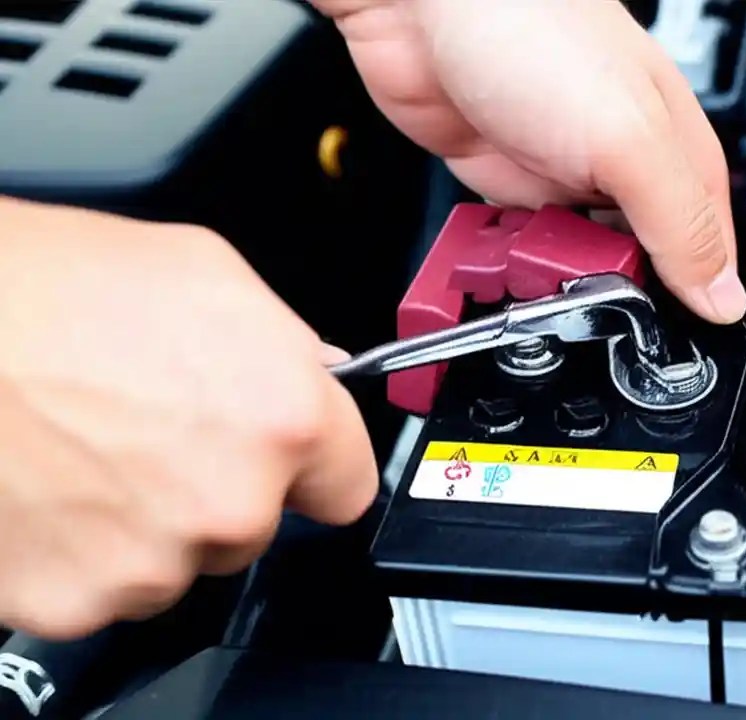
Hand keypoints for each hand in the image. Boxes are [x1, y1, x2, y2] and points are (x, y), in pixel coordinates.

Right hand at [0, 198, 377, 638]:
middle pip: (254, 526)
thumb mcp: (200, 272)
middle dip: (215, 487)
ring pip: (176, 563)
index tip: (293, 462)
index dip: (315, 466)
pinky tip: (47, 488)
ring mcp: (152, 564)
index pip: (347, 484)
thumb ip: (281, 341)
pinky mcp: (75, 602)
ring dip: (145, 525)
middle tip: (147, 430)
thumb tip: (314, 371)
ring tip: (84, 451)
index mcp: (281, 420)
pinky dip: (77, 555)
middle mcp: (231, 504)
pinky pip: (101, 590)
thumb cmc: (44, 287)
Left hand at [313, 0, 745, 323]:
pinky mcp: (509, 184)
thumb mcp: (630, 138)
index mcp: (678, 154)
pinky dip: (510, 261)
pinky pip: (521, 248)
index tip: (659, 337)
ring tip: (536, 264)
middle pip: (638, 269)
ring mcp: (565, 177)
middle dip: (612, 292)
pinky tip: (502, 257)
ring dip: (556, 277)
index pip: (706, 254)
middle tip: (581, 288)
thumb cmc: (529, 26)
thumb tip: (724, 298)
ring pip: (576, 264)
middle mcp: (626, 168)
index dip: (689, 302)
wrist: (420, 2)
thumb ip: (680, 222)